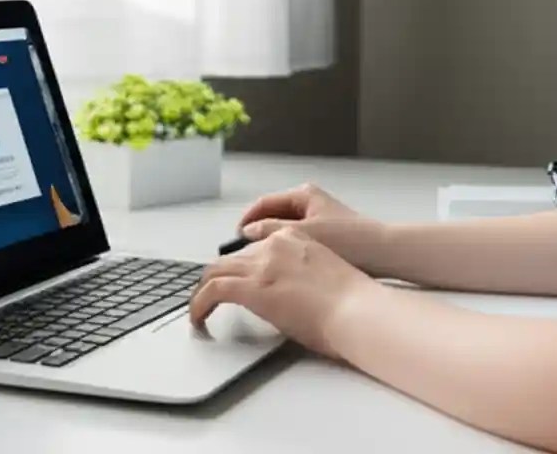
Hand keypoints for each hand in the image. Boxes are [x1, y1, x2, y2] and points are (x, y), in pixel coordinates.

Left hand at [189, 226, 378, 359]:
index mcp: (295, 239)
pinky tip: (198, 318)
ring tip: (199, 310)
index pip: (253, 246)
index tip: (233, 279)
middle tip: (208, 297)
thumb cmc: (353, 303)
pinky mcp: (251, 287)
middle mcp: (274, 245)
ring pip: (214, 271)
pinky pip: (211, 291)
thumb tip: (289, 297)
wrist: (358, 310)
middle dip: (215, 277)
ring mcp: (261, 264)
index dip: (239, 266)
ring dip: (202, 292)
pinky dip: (199, 304)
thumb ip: (300, 276)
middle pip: (229, 258)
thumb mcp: (324, 275)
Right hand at [237, 183, 386, 272]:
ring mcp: (318, 218)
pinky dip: (286, 251)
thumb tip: (247, 233)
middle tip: (243, 254)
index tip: (233, 240)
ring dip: (271, 244)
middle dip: (257, 234)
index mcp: (303, 194)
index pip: (262, 204)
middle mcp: (310, 202)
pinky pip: (296, 240)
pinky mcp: (326, 235)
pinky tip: (283, 267)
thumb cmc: (349, 239)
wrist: (385, 253)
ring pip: (283, 231)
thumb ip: (270, 231)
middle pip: (271, 216)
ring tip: (260, 262)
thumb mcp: (303, 233)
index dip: (245, 222)